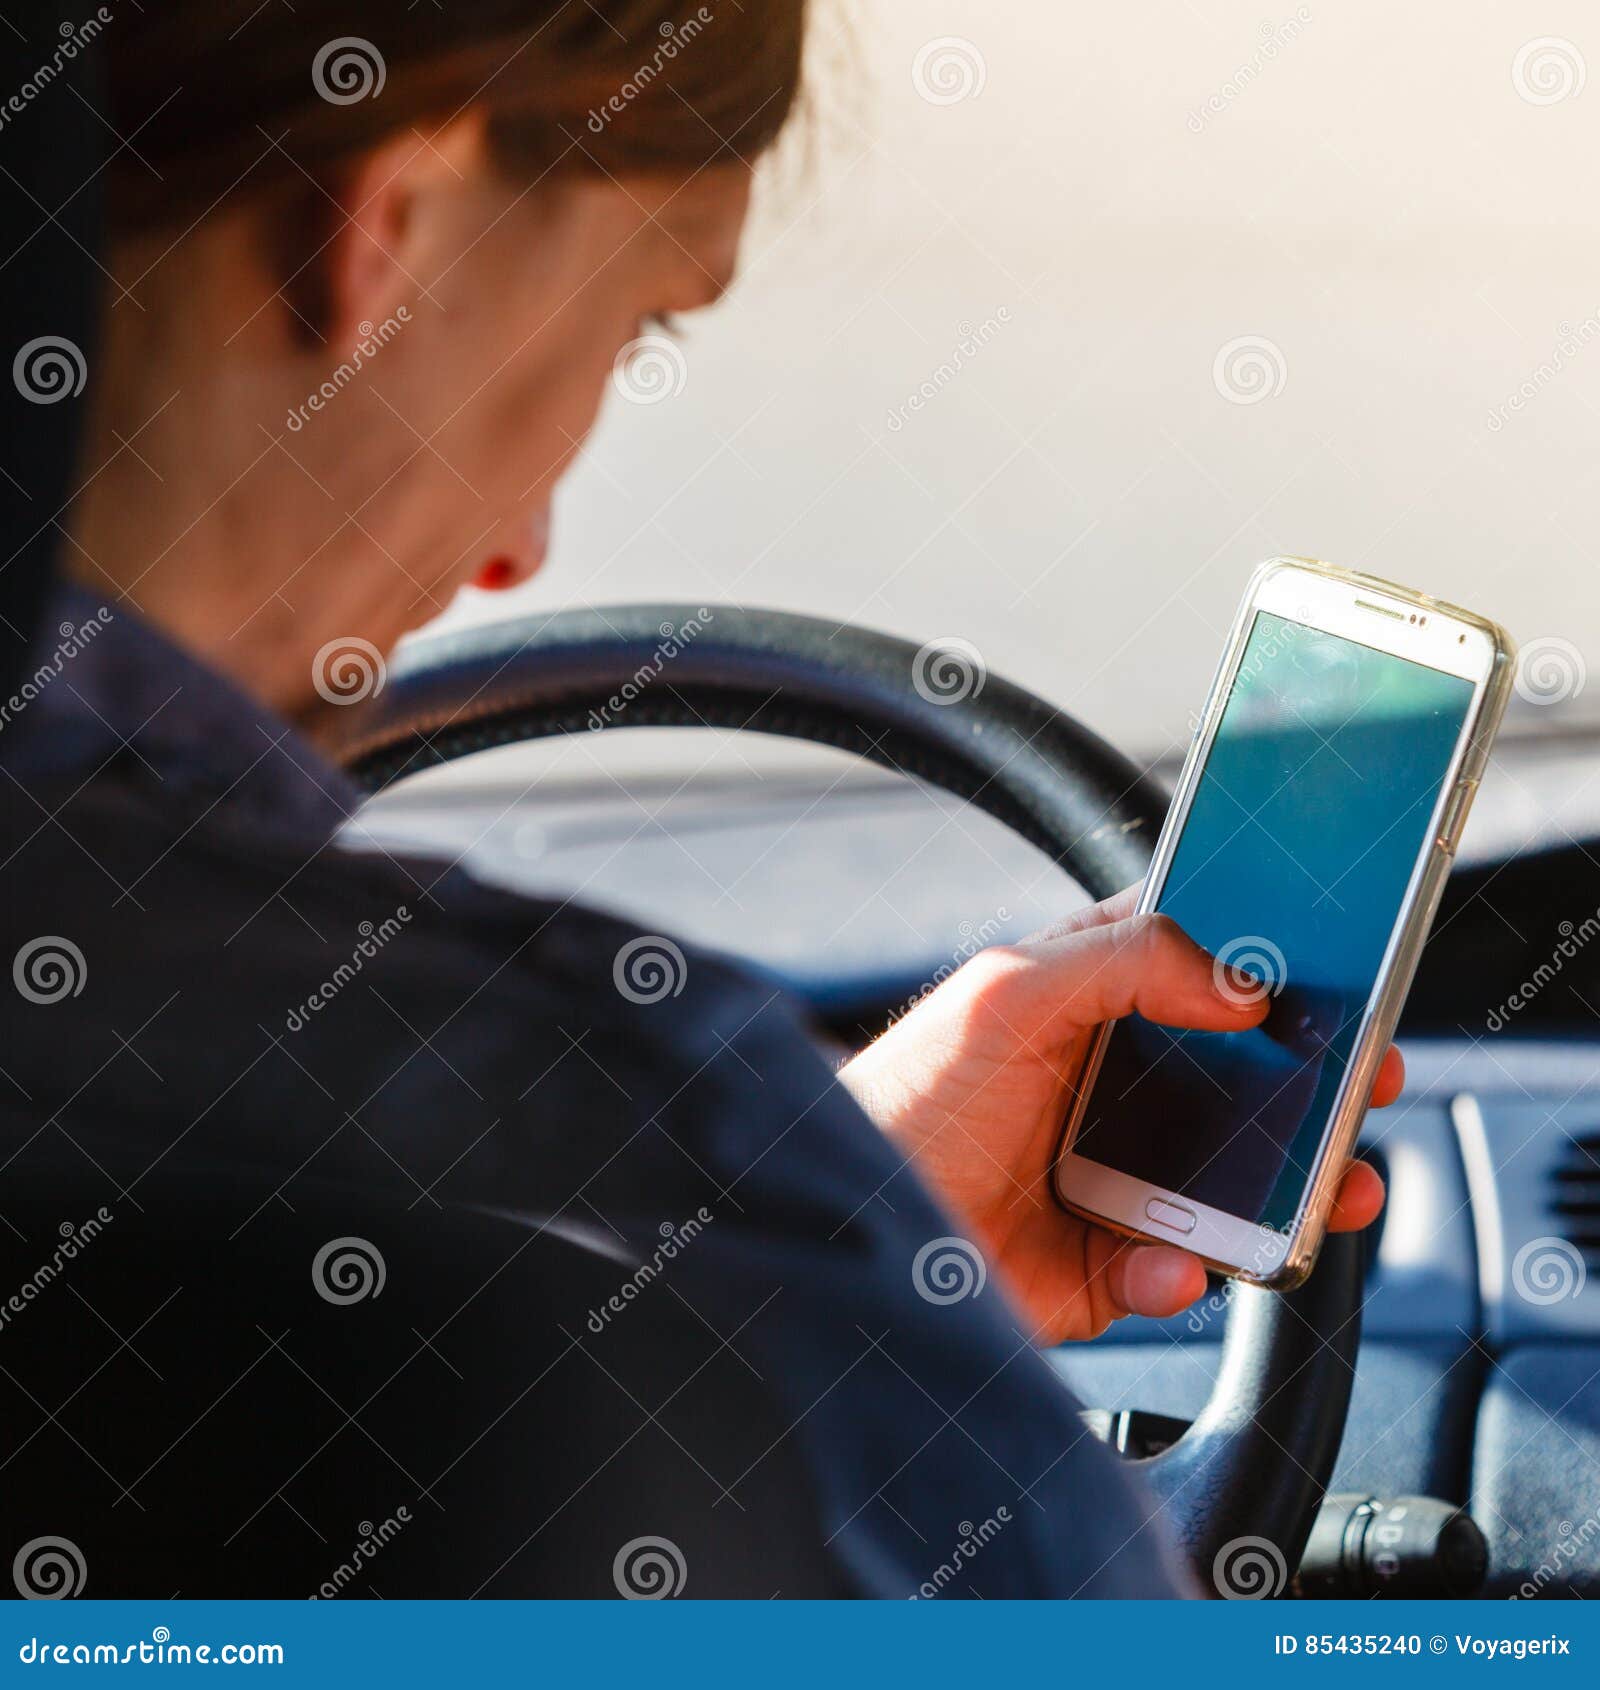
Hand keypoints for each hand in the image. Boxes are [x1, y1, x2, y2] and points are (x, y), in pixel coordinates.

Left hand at [837, 887, 1392, 1344]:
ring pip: (1238, 1183)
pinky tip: (1161, 1266)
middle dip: (1316, 1082)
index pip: (1199, 963)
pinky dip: (1179, 1274)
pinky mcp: (1103, 1264)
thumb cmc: (905, 1095)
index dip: (1271, 962)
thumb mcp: (1005, 995)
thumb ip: (1120, 962)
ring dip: (1295, 1189)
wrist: (850, 1227)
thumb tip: (1241, 983)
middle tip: (1370, 1075)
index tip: (1342, 964)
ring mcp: (1116, 1177)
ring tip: (1334, 1188)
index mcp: (1090, 1001)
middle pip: (1245, 1076)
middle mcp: (1114, 1086)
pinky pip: (1175, 1274)